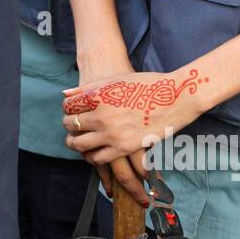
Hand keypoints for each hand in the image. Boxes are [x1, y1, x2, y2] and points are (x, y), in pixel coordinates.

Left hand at [68, 45, 149, 203]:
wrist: (174, 97)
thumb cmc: (147, 84)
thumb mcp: (116, 80)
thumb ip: (89, 88)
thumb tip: (65, 94)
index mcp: (98, 96)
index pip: (69, 105)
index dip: (67, 107)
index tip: (70, 109)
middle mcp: (101, 116)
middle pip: (70, 124)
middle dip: (67, 125)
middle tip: (70, 126)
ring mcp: (112, 134)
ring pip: (79, 144)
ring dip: (74, 143)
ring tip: (76, 142)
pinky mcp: (123, 148)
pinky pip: (97, 158)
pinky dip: (91, 157)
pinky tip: (92, 153)